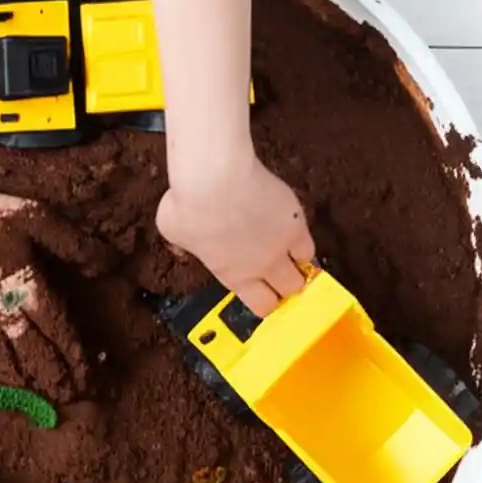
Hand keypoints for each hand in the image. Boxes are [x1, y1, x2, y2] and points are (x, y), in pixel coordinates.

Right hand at [0, 186, 90, 402]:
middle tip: (71, 395)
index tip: (90, 374)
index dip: (76, 358)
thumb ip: (74, 243)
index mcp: (30, 290)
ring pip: (4, 367)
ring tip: (39, 395)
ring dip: (25, 384)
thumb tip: (109, 265)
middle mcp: (4, 316)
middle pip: (36, 359)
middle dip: (56, 380)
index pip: (60, 334)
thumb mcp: (37, 218)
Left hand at [157, 152, 314, 315]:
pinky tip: (293, 233)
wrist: (216, 177)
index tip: (265, 293)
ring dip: (297, 265)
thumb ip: (183, 243)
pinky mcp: (295, 224)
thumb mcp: (173, 230)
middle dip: (285, 285)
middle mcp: (261, 267)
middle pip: (288, 290)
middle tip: (281, 273)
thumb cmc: (189, 203)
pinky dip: (302, 242)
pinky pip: (308, 244)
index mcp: (233, 275)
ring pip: (302, 270)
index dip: (265, 301)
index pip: (261, 305)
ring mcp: (281, 246)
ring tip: (290, 255)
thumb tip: (183, 240)